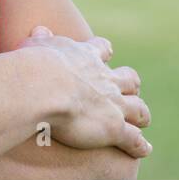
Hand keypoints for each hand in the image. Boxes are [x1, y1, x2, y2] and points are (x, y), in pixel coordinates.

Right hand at [17, 26, 151, 158]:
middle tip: (132, 89)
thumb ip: (41, 40)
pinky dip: (139, 145)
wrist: (44, 87)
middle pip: (129, 79)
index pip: (101, 48)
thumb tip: (40, 30)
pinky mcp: (114, 127)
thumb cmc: (34, 66)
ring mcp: (113, 104)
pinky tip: (144, 149)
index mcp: (86, 57)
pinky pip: (133, 138)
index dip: (104, 51)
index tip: (107, 53)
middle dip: (132, 84)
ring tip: (144, 119)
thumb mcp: (35, 46)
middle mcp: (106, 79)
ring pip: (138, 108)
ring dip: (142, 114)